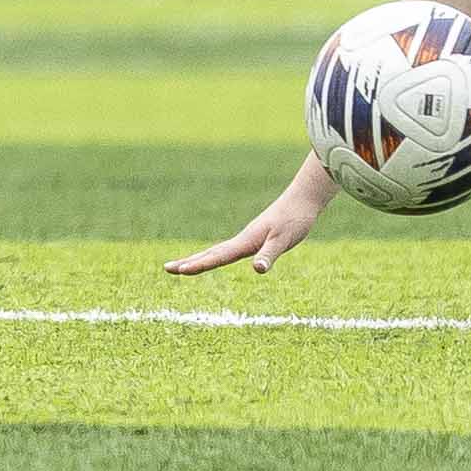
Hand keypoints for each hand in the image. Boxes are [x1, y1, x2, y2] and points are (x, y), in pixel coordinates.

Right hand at [164, 178, 328, 275]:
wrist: (303, 200)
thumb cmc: (295, 220)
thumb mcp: (284, 240)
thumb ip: (270, 255)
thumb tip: (257, 269)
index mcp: (245, 241)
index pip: (218, 256)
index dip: (199, 265)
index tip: (180, 271)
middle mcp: (241, 239)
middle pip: (209, 253)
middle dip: (188, 262)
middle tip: (166, 269)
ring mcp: (245, 238)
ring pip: (216, 251)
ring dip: (197, 259)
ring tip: (181, 267)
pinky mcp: (253, 237)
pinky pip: (227, 249)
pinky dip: (214, 256)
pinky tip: (213, 258)